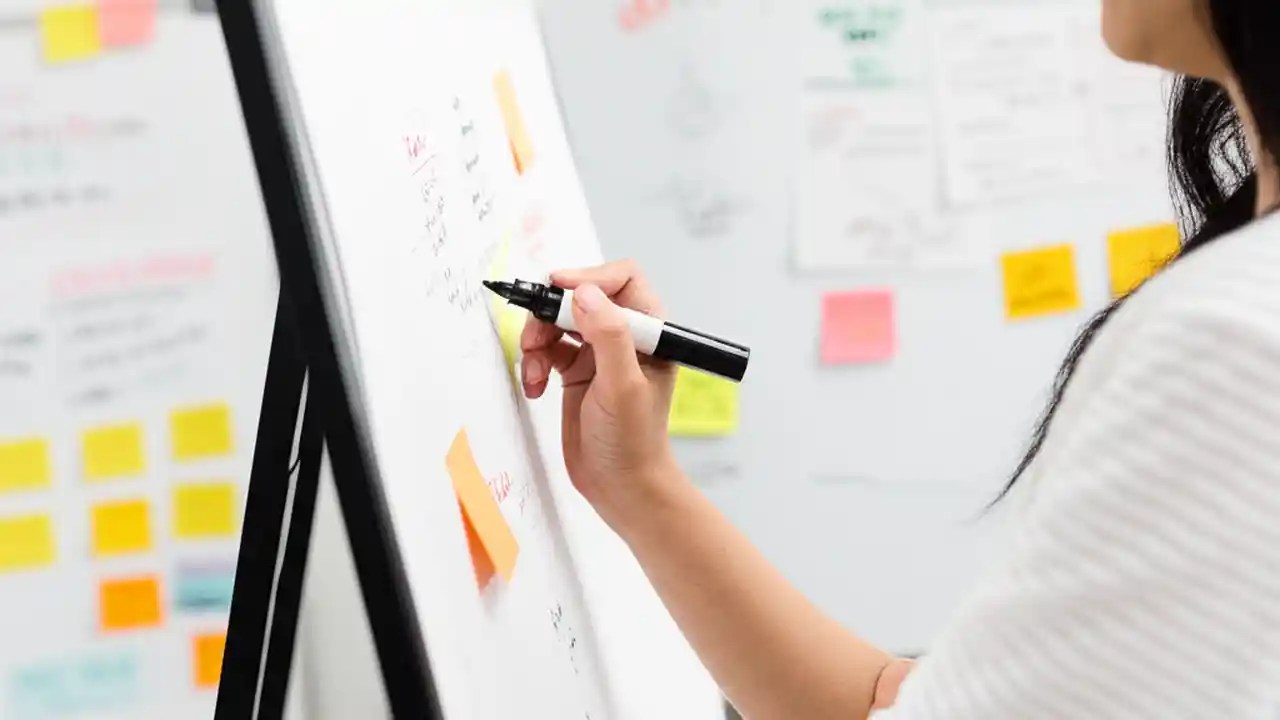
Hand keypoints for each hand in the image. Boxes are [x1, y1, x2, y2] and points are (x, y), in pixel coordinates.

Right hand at [520, 260, 680, 529]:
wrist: (621, 487)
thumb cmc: (633, 441)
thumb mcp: (622, 386)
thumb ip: (608, 336)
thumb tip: (585, 293)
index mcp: (649, 332)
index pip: (622, 280)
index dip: (590, 277)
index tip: (559, 289)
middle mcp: (624, 337)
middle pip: (581, 296)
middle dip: (552, 312)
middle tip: (534, 337)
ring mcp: (598, 354)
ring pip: (558, 321)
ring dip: (537, 338)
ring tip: (533, 370)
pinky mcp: (577, 372)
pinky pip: (547, 349)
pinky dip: (534, 361)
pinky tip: (534, 386)